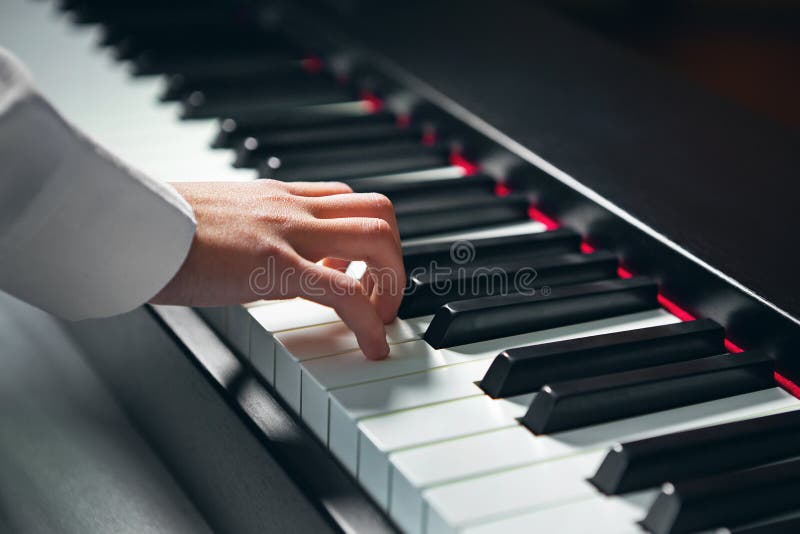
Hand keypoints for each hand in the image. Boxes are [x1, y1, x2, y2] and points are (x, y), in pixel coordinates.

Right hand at [151, 179, 404, 359]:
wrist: (127, 225)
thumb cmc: (156, 226)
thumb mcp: (213, 218)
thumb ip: (245, 230)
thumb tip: (251, 254)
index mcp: (276, 195)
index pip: (347, 199)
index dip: (367, 236)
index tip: (359, 271)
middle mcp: (290, 206)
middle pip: (378, 213)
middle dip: (394, 258)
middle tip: (382, 297)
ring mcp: (287, 232)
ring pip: (377, 240)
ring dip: (392, 284)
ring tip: (379, 320)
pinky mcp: (275, 265)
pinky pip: (346, 293)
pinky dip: (371, 322)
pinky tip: (372, 346)